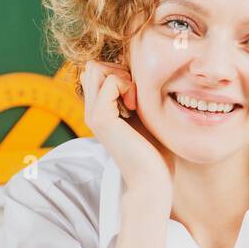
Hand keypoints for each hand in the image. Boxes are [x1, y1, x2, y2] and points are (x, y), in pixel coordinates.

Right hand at [80, 60, 173, 201]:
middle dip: (118, 69)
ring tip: (135, 99)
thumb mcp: (146, 117)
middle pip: (93, 66)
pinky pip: (109, 80)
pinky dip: (127, 85)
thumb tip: (140, 73)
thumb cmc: (156, 154)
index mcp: (102, 111)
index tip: (138, 94)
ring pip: (95, 67)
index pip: (98, 71)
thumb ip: (137, 98)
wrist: (152, 182)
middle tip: (136, 93)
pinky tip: (136, 107)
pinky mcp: (100, 118)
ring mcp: (93, 114)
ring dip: (121, 75)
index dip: (119, 72)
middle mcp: (92, 111)